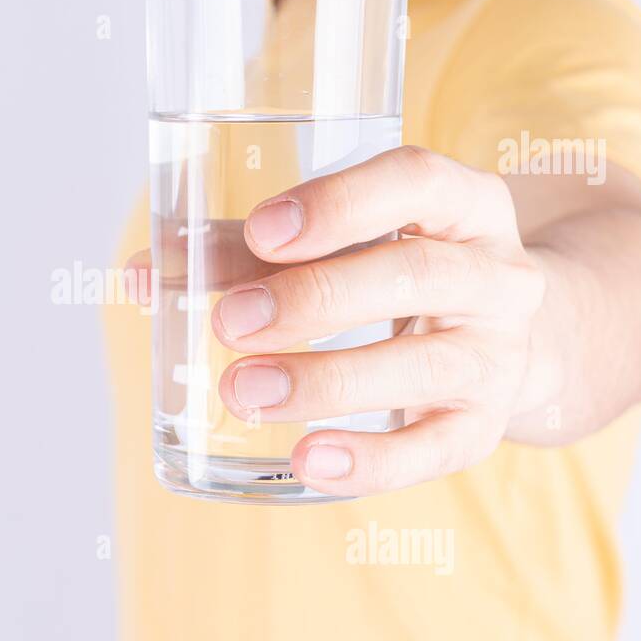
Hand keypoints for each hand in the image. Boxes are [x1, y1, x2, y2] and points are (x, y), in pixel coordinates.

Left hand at [214, 145, 545, 496]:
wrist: (499, 344)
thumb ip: (247, 252)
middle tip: (230, 323)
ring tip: (243, 391)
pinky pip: (431, 449)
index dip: (341, 203)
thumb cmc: (391, 276)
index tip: (265, 231)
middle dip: (315, 299)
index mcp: (463, 203)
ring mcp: (497, 354)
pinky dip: (368, 460)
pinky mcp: (482, 426)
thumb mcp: (344, 245)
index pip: (417, 181)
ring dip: (325, 380)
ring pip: (422, 366)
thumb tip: (142, 274)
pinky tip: (307, 459)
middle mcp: (497, 274)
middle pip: (415, 275)